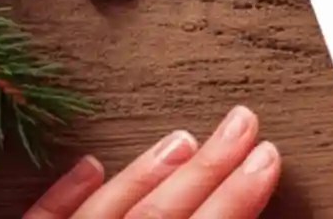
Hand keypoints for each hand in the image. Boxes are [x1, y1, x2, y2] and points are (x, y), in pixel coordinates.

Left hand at [24, 106, 280, 218]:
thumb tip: (244, 212)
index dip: (238, 196)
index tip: (268, 157)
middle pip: (158, 215)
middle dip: (208, 169)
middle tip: (243, 123)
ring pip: (105, 212)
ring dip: (147, 173)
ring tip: (184, 136)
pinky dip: (64, 195)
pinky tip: (89, 166)